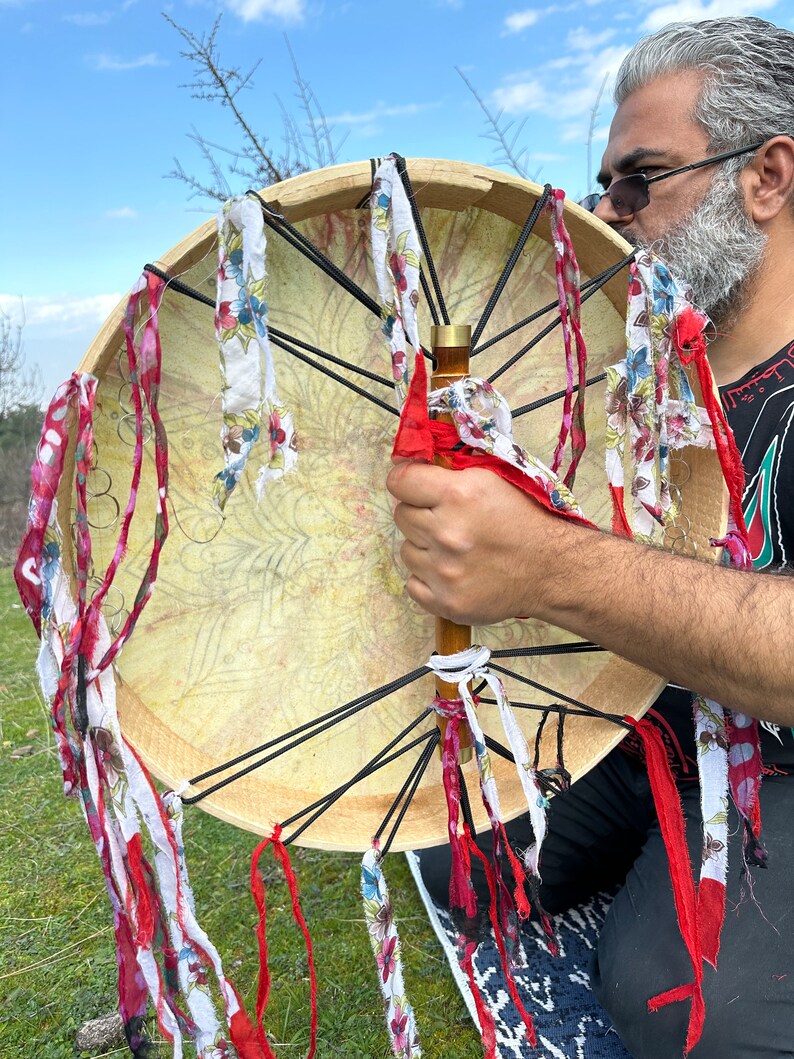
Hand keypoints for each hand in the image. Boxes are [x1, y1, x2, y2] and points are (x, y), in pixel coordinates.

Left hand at [386, 460, 570, 624]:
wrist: (552, 569)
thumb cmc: (524, 520)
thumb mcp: (492, 479)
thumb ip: (450, 471)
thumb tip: (406, 463)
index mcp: (458, 495)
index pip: (400, 482)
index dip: (406, 482)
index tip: (416, 488)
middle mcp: (446, 532)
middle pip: (402, 516)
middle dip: (421, 515)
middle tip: (448, 521)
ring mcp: (443, 571)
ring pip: (407, 551)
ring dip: (425, 548)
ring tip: (455, 549)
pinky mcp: (445, 602)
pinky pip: (412, 584)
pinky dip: (428, 579)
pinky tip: (452, 572)